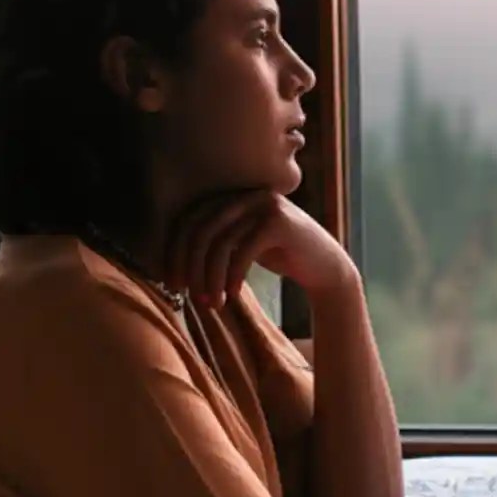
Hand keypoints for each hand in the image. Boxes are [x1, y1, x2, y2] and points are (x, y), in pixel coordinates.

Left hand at [166, 189, 358, 308]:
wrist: (326, 267)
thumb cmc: (281, 257)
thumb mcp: (243, 244)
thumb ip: (216, 241)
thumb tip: (170, 259)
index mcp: (232, 195)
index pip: (190, 220)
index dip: (175, 252)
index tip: (171, 283)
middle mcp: (247, 194)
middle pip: (201, 230)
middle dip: (190, 267)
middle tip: (187, 295)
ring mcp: (265, 205)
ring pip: (221, 243)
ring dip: (210, 278)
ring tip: (212, 302)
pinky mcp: (280, 223)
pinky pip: (243, 252)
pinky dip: (232, 277)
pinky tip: (231, 295)